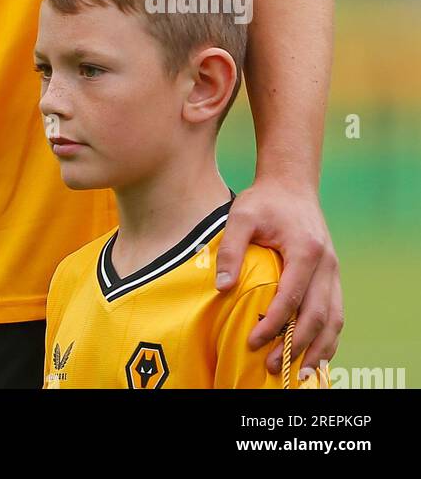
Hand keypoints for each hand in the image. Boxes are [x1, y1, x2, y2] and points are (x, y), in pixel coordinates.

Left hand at [214, 177, 342, 374]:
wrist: (292, 185)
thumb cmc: (264, 201)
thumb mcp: (241, 216)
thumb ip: (231, 249)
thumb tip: (222, 287)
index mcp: (306, 250)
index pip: (292, 297)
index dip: (274, 323)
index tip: (253, 341)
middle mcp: (326, 263)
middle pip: (316, 315)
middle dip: (295, 345)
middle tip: (272, 366)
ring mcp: (333, 271)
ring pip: (333, 319)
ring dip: (318, 349)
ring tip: (299, 374)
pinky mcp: (333, 276)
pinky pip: (336, 313)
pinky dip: (328, 338)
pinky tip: (315, 355)